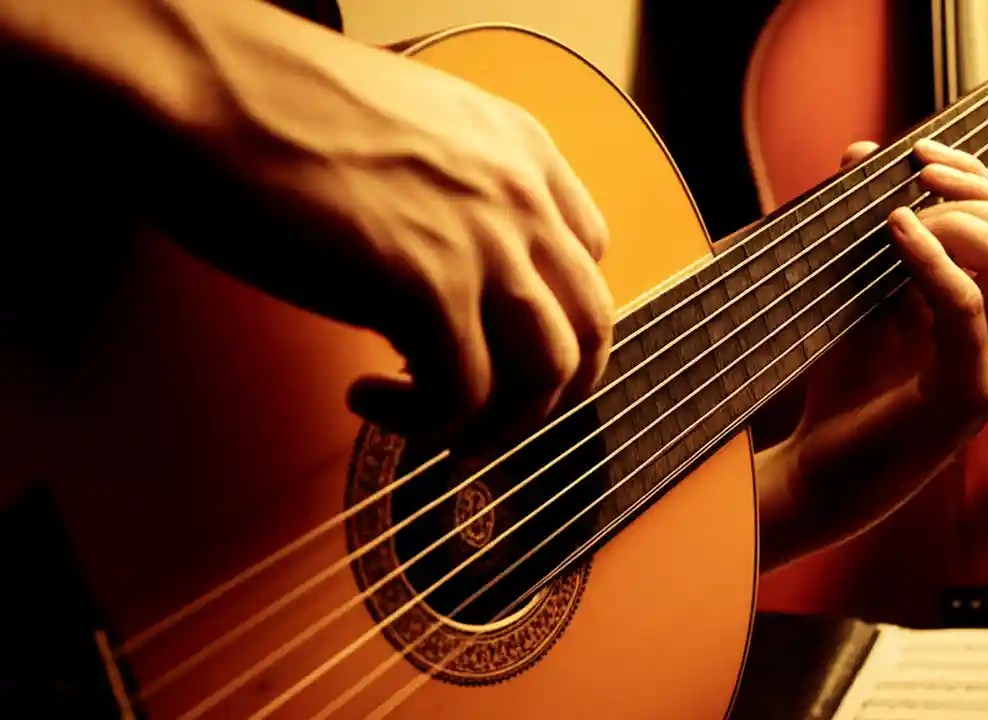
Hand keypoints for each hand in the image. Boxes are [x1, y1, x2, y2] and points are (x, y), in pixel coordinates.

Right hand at [132, 8, 614, 446]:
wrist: (205, 83)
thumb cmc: (274, 101)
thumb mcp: (408, 133)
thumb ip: (450, 198)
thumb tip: (439, 277)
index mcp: (520, 147)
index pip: (589, 252)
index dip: (556, 316)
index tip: (510, 346)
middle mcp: (520, 195)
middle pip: (590, 325)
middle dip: (555, 392)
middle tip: (500, 420)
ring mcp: (483, 242)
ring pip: (547, 374)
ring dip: (500, 423)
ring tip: (440, 431)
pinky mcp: (429, 290)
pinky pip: (463, 398)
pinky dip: (423, 424)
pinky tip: (368, 401)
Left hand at [798, 138, 987, 437]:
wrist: (820, 470)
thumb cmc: (845, 386)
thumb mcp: (860, 295)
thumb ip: (869, 233)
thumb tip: (859, 152)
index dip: (977, 179)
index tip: (918, 151)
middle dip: (981, 192)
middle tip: (917, 173)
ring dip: (962, 220)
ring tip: (900, 210)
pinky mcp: (965, 394)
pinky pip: (969, 308)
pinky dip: (935, 259)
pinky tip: (897, 230)